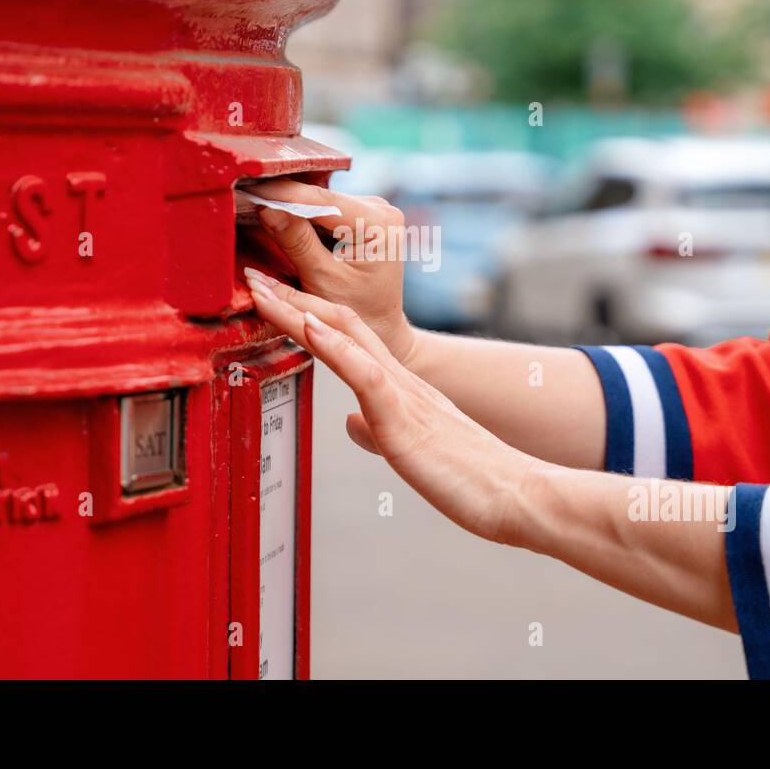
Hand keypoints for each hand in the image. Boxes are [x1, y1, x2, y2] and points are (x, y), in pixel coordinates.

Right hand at [245, 180, 415, 364]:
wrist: (380, 327)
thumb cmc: (358, 313)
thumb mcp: (322, 280)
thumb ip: (297, 243)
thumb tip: (267, 209)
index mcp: (379, 224)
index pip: (321, 200)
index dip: (282, 193)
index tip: (249, 189)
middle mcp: (380, 210)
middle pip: (320, 197)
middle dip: (282, 198)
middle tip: (243, 195)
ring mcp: (372, 211)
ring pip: (319, 201)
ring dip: (289, 205)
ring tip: (255, 203)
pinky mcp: (361, 216)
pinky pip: (325, 210)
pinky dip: (301, 216)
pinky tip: (277, 215)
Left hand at [245, 269, 537, 544]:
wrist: (518, 495)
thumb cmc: (473, 479)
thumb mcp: (412, 449)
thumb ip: (379, 429)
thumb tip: (349, 422)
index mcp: (401, 387)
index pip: (346, 336)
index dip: (305, 313)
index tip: (269, 296)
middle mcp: (401, 378)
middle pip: (339, 322)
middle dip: (291, 297)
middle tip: (251, 273)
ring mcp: (403, 393)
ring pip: (345, 336)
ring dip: (298, 309)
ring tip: (262, 286)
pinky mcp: (406, 418)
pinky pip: (365, 373)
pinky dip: (333, 346)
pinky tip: (309, 326)